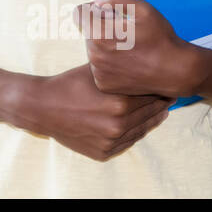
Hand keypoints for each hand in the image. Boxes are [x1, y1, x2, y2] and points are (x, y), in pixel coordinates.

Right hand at [31, 64, 172, 161]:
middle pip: (150, 113)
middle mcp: (118, 125)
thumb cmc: (68, 84)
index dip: (160, 87)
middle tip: (170, 95)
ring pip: (142, 129)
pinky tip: (142, 123)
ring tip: (162, 110)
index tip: (167, 82)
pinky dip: (136, 132)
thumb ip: (120, 69)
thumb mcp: (95, 71)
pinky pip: (129, 142)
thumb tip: (142, 60)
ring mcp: (111, 141)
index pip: (151, 95)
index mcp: (119, 103)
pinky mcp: (105, 152)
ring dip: (153, 119)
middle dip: (160, 102)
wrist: (42, 107)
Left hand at [73, 0, 198, 98]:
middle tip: (126, 32)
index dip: (95, 9)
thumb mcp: (142, 9)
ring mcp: (98, 72)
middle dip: (102, 27)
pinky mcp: (104, 84)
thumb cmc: (160, 37)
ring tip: (130, 47)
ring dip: (106, 44)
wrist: (176, 71)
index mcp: (98, 34)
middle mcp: (93, 55)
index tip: (110, 13)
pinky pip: (99, 66)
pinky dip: (110, 62)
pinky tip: (129, 62)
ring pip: (93, 49)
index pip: (79, 13)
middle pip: (87, 31)